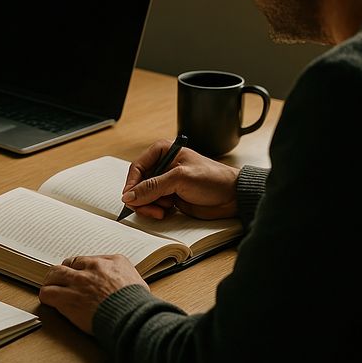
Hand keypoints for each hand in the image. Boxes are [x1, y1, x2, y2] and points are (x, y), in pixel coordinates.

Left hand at [39, 255, 148, 333]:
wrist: (132, 317)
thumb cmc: (136, 301)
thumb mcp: (132, 274)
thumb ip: (118, 268)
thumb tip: (112, 270)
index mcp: (103, 263)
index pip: (79, 261)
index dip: (73, 269)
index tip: (73, 274)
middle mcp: (87, 271)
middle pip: (63, 266)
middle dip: (58, 273)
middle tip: (57, 280)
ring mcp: (76, 285)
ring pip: (52, 277)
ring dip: (50, 283)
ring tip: (50, 289)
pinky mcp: (69, 301)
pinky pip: (48, 294)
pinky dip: (47, 297)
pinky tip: (49, 301)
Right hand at [121, 139, 239, 219]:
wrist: (231, 196)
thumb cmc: (212, 178)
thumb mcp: (180, 178)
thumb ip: (153, 187)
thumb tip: (129, 195)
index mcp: (163, 151)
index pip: (137, 168)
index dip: (131, 184)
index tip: (130, 199)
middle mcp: (162, 166)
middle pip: (137, 184)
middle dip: (142, 198)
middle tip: (153, 208)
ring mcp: (165, 183)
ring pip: (143, 197)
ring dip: (150, 206)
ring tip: (165, 209)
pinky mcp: (170, 197)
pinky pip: (153, 205)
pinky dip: (157, 211)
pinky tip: (169, 211)